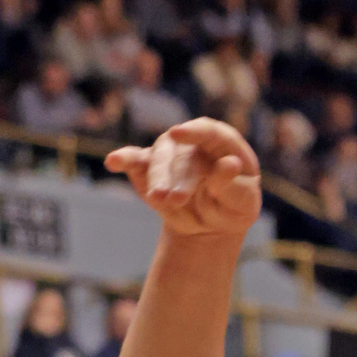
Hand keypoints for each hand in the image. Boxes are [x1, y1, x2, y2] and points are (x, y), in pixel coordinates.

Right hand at [104, 119, 261, 239]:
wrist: (208, 224)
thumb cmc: (232, 208)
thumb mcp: (243, 204)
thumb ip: (237, 187)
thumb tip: (230, 164)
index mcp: (224, 145)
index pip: (211, 131)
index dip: (195, 131)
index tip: (178, 133)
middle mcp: (193, 143)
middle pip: (181, 154)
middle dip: (178, 176)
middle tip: (177, 199)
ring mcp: (168, 154)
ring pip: (157, 159)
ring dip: (157, 179)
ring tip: (159, 200)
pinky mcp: (147, 169)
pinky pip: (134, 160)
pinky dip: (123, 159)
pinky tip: (113, 161)